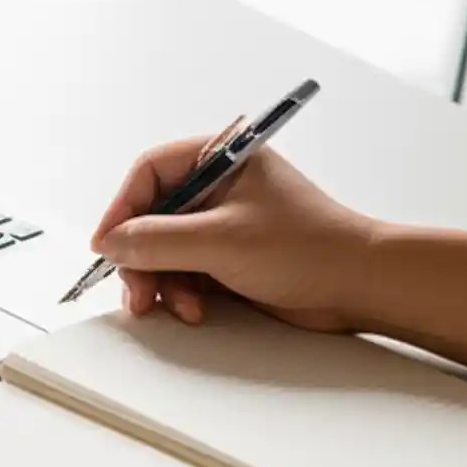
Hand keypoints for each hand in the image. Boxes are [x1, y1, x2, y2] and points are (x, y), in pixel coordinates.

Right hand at [92, 136, 378, 331]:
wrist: (360, 287)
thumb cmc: (308, 248)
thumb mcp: (222, 241)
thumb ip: (158, 240)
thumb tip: (110, 241)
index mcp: (221, 157)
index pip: (150, 173)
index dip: (122, 209)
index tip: (106, 244)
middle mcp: (219, 185)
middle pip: (151, 215)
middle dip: (141, 257)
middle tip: (138, 291)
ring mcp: (223, 221)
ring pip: (164, 248)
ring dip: (162, 281)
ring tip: (176, 306)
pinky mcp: (229, 255)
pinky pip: (184, 270)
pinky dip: (182, 292)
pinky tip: (195, 309)